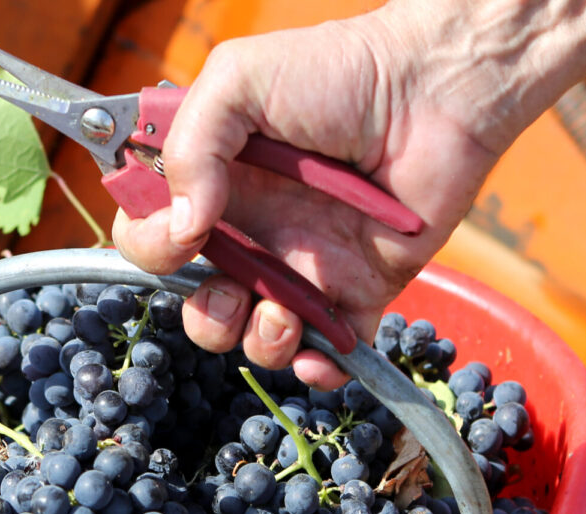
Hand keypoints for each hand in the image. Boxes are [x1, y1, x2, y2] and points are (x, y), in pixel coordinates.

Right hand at [112, 0, 585, 386]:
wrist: (433, 90)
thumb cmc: (338, 72)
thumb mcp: (239, 80)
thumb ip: (190, 144)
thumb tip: (183, 222)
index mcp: (215, 185)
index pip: (154, 233)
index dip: (152, 246)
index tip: (180, 234)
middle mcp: (254, 232)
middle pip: (198, 301)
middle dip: (202, 315)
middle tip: (228, 290)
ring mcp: (304, 267)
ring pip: (256, 336)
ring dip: (256, 341)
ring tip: (283, 312)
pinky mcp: (359, 292)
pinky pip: (329, 353)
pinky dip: (318, 370)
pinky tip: (318, 350)